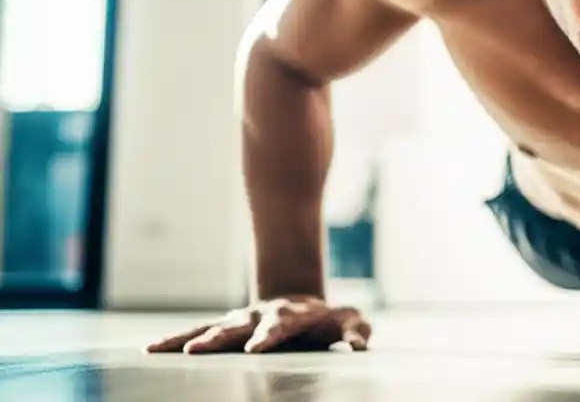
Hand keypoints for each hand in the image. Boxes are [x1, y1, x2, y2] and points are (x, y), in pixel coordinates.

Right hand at [144, 296, 371, 353]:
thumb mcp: (350, 321)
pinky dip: (174, 339)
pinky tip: (149, 350)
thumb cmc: (329, 320)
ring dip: (185, 338)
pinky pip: (196, 332)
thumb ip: (356, 332)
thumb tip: (358, 347)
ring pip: (209, 327)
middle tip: (195, 350)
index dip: (267, 336)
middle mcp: (259, 315)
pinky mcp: (224, 326)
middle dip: (216, 337)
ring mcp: (239, 319)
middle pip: (236, 326)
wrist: (303, 302)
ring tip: (157, 349)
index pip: (279, 326)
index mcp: (291, 315)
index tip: (254, 349)